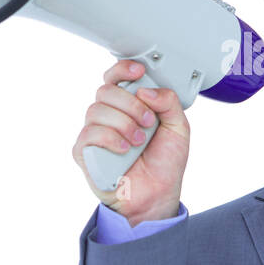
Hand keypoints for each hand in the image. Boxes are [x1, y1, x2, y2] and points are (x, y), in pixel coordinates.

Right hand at [72, 59, 189, 226]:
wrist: (157, 195)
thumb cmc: (164, 163)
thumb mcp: (178, 128)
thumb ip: (169, 102)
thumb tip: (146, 90)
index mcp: (129, 105)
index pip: (115, 77)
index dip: (123, 69)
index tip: (138, 71)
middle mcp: (109, 116)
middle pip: (106, 90)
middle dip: (131, 104)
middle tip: (148, 121)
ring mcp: (95, 133)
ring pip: (96, 110)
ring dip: (123, 123)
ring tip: (138, 140)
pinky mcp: (84, 152)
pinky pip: (88, 134)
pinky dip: (109, 138)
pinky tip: (124, 149)